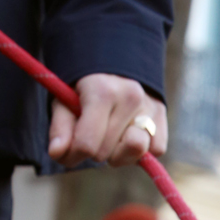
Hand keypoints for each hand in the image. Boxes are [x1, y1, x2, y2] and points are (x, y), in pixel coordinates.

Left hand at [48, 75, 168, 168]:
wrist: (116, 64)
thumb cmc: (85, 87)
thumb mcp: (64, 101)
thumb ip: (60, 128)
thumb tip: (57, 153)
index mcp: (101, 91)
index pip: (87, 145)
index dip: (73, 155)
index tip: (67, 151)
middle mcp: (130, 98)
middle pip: (106, 153)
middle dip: (95, 149)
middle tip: (92, 131)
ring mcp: (150, 108)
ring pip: (133, 154)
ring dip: (119, 153)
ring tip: (112, 136)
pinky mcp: (162, 120)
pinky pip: (154, 150)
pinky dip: (140, 150)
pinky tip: (128, 134)